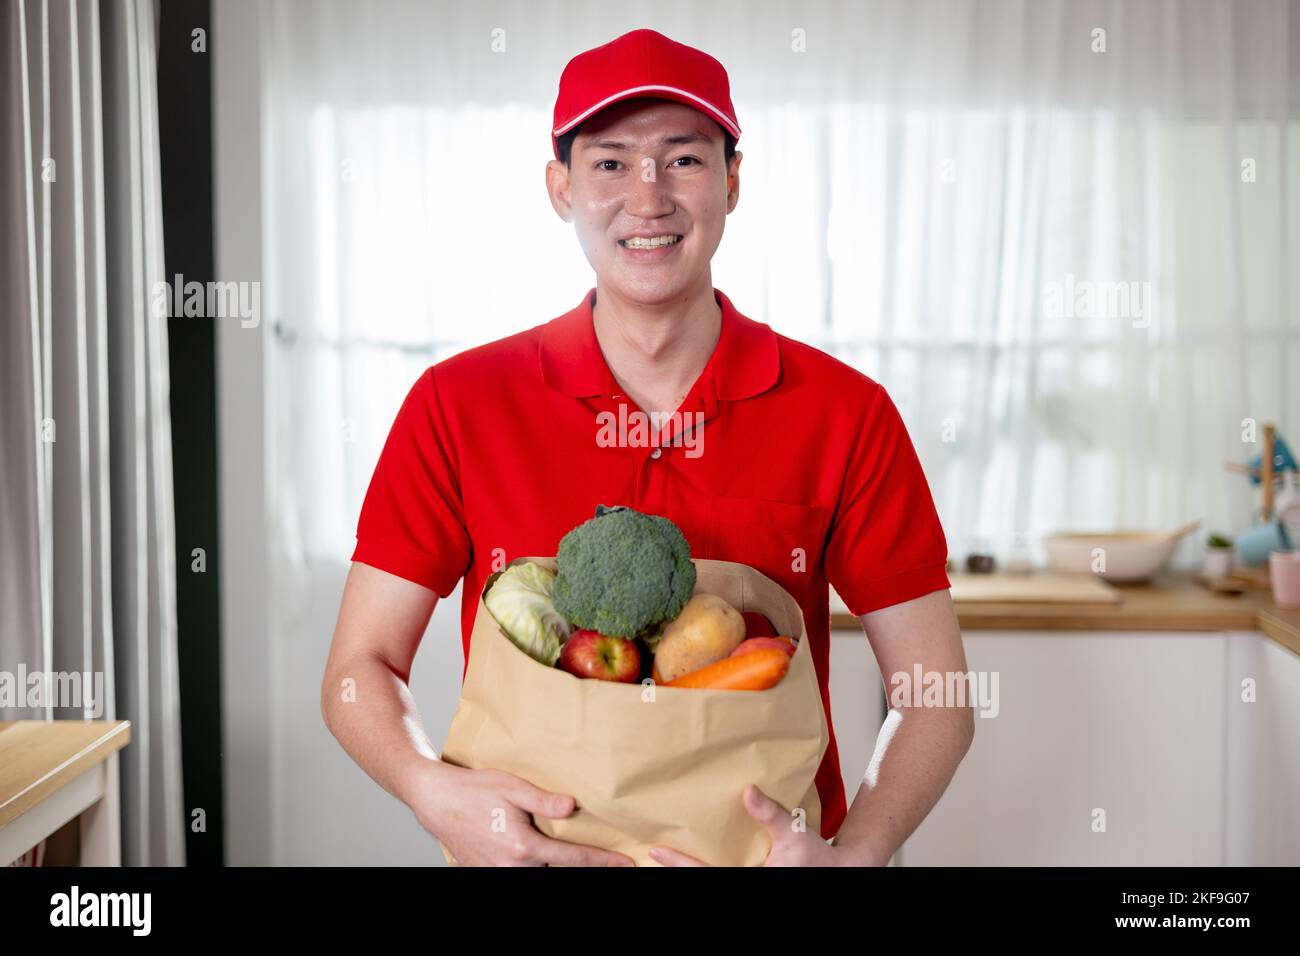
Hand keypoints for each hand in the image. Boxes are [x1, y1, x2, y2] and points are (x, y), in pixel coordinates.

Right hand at [409, 762, 636, 866]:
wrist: (436, 800)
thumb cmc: (473, 790)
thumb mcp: (512, 787)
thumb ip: (544, 801)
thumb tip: (572, 807)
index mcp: (523, 848)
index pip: (573, 859)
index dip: (602, 861)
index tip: (625, 864)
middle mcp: (511, 868)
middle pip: (557, 871)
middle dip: (581, 867)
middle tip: (608, 860)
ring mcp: (496, 874)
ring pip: (538, 874)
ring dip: (555, 866)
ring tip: (575, 856)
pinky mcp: (484, 873)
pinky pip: (517, 874)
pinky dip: (533, 866)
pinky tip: (537, 855)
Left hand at [648, 785, 875, 866]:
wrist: (839, 871)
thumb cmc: (817, 858)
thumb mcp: (794, 832)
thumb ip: (770, 813)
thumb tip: (748, 792)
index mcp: (750, 880)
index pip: (707, 874)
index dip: (680, 864)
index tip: (657, 851)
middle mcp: (746, 885)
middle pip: (703, 880)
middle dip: (679, 869)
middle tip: (650, 854)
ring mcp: (749, 884)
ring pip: (713, 879)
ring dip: (692, 869)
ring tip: (666, 856)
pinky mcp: (752, 879)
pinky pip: (724, 874)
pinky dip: (707, 867)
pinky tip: (695, 859)